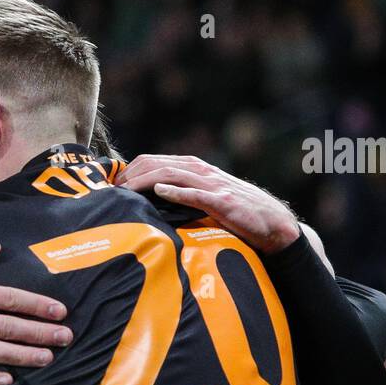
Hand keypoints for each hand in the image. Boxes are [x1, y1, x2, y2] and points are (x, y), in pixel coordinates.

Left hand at [119, 154, 300, 253]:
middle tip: (112, 189)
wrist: (273, 224)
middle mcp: (202, 172)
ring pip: (173, 173)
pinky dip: (177, 191)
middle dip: (132, 174)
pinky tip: (160, 191)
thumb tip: (150, 200)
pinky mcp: (223, 203)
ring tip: (126, 189)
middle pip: (159, 164)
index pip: (156, 161)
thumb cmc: (236, 213)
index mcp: (196, 169)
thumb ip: (182, 194)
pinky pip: (197, 194)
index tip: (113, 184)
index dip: (131, 170)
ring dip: (146, 180)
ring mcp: (213, 186)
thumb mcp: (206, 198)